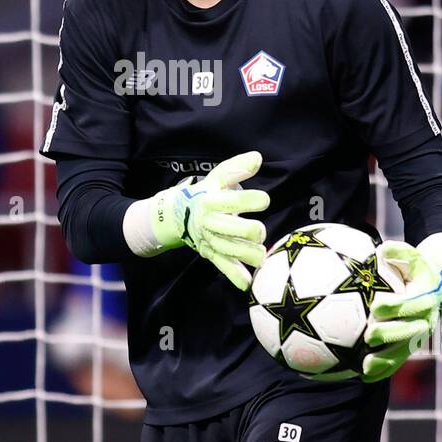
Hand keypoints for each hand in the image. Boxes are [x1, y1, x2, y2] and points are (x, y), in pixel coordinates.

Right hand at [145, 150, 269, 289]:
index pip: (233, 200)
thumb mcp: (218, 176)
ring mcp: (210, 240)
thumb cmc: (206, 192)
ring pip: (231, 250)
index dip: (251, 200)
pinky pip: (223, 266)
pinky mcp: (211, 254)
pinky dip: (234, 275)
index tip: (264, 201)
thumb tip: (257, 158)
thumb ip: (237, 167)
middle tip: (259, 231)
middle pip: (233, 229)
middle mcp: (210, 221)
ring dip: (248, 254)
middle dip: (251, 231)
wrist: (177, 215)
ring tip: (262, 255)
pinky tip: (247, 283)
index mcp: (211, 200)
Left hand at [361, 233, 441, 381]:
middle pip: (409, 332)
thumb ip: (399, 251)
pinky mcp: (413, 346)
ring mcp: (420, 335)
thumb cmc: (418, 267)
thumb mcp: (413, 255)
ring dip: (385, 360)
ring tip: (364, 366)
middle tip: (369, 336)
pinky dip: (383, 370)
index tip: (376, 306)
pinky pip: (398, 361)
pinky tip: (363, 376)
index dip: (395, 307)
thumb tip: (382, 249)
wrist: (438, 284)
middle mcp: (426, 319)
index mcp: (426, 298)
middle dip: (389, 335)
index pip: (411, 304)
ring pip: (404, 351)